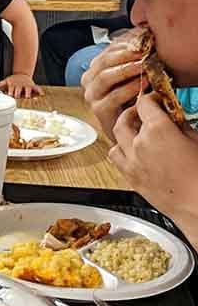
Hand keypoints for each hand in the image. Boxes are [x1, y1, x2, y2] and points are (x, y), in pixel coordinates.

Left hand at [0, 74, 42, 98]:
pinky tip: (41, 94)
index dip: (10, 96)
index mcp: (13, 85)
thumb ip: (0, 84)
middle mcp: (20, 85)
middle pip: (18, 93)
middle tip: (18, 99)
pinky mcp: (33, 86)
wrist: (22, 74)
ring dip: (27, 94)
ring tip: (27, 97)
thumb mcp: (6, 81)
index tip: (9, 99)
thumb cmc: (14, 80)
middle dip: (18, 96)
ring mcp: (26, 85)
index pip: (11, 92)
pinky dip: (39, 91)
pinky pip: (37, 88)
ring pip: (28, 91)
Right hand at [81, 38, 146, 139]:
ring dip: (126, 69)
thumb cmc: (129, 100)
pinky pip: (114, 96)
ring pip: (106, 77)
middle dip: (124, 55)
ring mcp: (92, 96)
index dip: (123, 45)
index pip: (106, 51)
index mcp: (94, 70)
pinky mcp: (99, 110)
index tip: (141, 41)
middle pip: (103, 62)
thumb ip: (130, 58)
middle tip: (142, 51)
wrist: (125, 128)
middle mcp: (89, 82)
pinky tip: (143, 84)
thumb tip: (141, 33)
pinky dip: (129, 89)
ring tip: (143, 65)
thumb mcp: (128, 76)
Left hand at [110, 95, 197, 248]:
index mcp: (157, 129)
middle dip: (134, 111)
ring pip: (116, 136)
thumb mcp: (195, 140)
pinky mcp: (130, 176)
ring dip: (124, 129)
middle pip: (125, 117)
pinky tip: (130, 149)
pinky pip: (116, 156)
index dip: (149, 98)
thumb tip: (172, 117)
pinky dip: (120, 149)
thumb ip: (179, 125)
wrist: (197, 206)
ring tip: (135, 129)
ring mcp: (132, 161)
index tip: (154, 99)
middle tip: (143, 111)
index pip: (144, 103)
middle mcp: (139, 143)